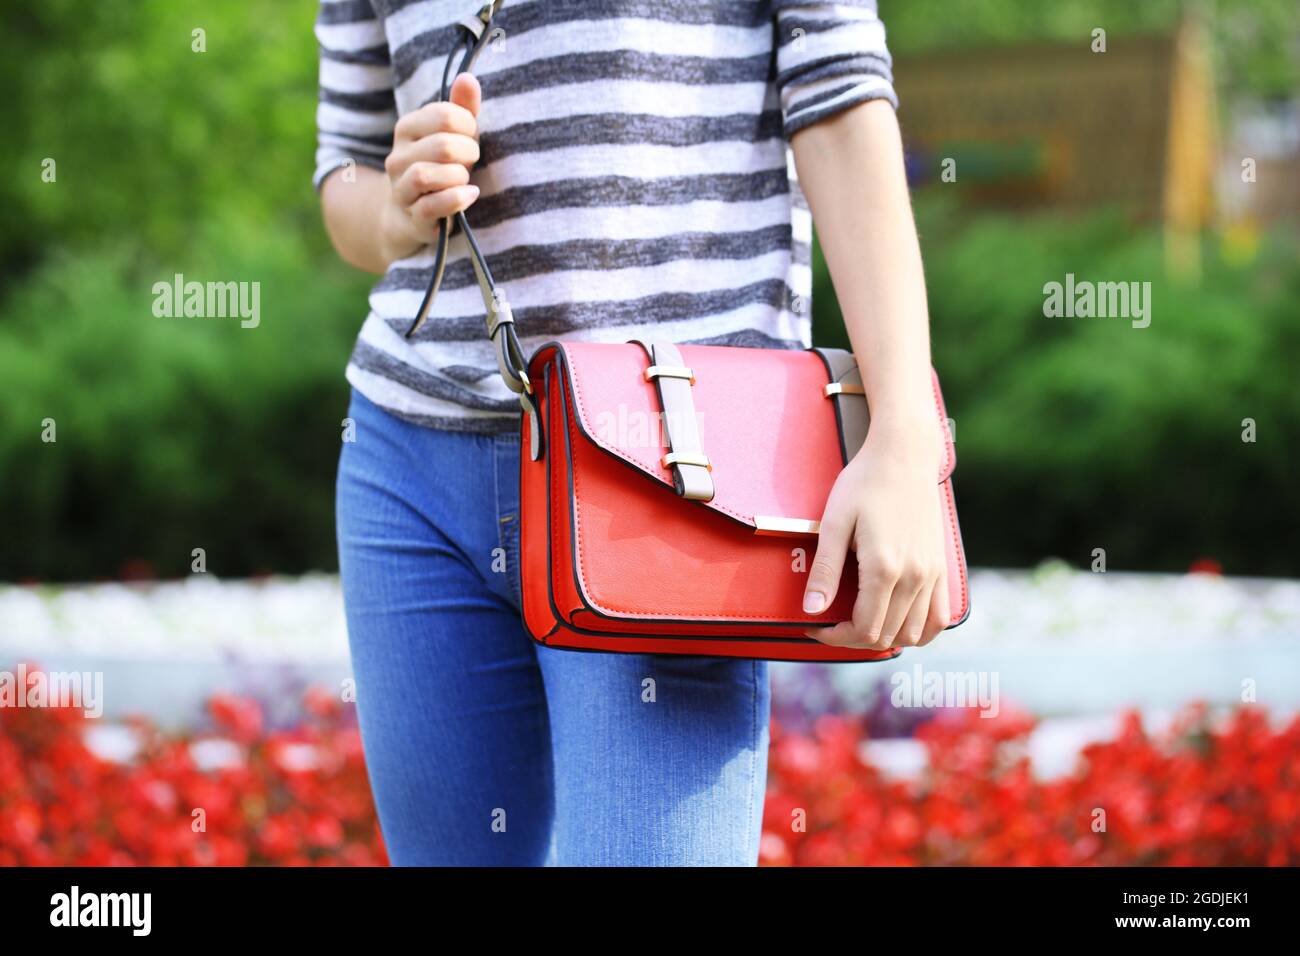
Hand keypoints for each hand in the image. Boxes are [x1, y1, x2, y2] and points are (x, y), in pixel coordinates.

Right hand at [379, 73, 482, 262]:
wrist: (410, 213)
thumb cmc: (439, 167)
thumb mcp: (450, 135)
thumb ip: (461, 108)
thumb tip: (468, 78)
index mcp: (407, 128)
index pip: (443, 115)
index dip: (467, 125)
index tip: (472, 135)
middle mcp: (398, 157)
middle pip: (441, 145)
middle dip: (467, 151)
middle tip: (473, 158)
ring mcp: (402, 188)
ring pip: (427, 174)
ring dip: (458, 176)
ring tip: (466, 178)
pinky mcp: (413, 217)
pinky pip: (432, 206)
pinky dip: (457, 199)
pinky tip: (471, 194)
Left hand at [802, 415, 949, 649]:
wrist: (904, 456)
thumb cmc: (864, 483)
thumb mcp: (834, 522)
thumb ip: (825, 571)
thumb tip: (812, 610)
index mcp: (885, 568)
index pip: (864, 629)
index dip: (835, 637)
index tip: (815, 626)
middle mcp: (914, 576)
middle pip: (886, 636)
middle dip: (853, 638)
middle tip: (831, 623)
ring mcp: (932, 574)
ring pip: (914, 634)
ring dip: (885, 638)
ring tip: (859, 622)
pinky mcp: (941, 568)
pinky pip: (939, 619)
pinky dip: (919, 631)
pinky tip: (897, 623)